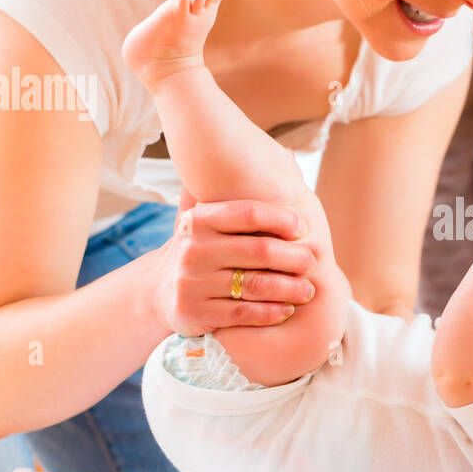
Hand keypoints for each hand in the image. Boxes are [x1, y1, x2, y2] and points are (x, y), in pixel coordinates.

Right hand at [150, 188, 318, 336]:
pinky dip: (271, 312)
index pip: (248, 213)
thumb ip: (241, 203)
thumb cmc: (201, 252)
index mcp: (199, 220)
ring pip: (256, 285)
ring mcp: (191, 283)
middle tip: (312, 261)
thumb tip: (290, 158)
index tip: (304, 229)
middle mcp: (192, 249)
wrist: (159, 291)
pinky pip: (244, 313)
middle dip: (294, 256)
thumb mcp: (208, 224)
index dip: (282, 219)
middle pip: (258, 250)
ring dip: (289, 288)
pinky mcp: (195, 313)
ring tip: (308, 290)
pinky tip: (288, 310)